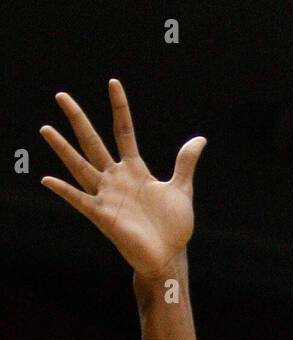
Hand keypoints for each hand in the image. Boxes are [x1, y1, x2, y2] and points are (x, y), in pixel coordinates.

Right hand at [40, 79, 205, 280]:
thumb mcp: (182, 189)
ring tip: (45, 128)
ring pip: (80, 166)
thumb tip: (200, 139)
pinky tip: (48, 180)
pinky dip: (64, 191)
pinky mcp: (103, 216)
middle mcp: (117, 179)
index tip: (113, 83)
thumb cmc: (173, 226)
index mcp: (136, 170)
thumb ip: (185, 163)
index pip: (124, 131)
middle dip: (78, 119)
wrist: (168, 256)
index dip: (120, 108)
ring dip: (63, 149)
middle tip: (61, 96)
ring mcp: (108, 196)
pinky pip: (80, 200)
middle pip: (94, 142)